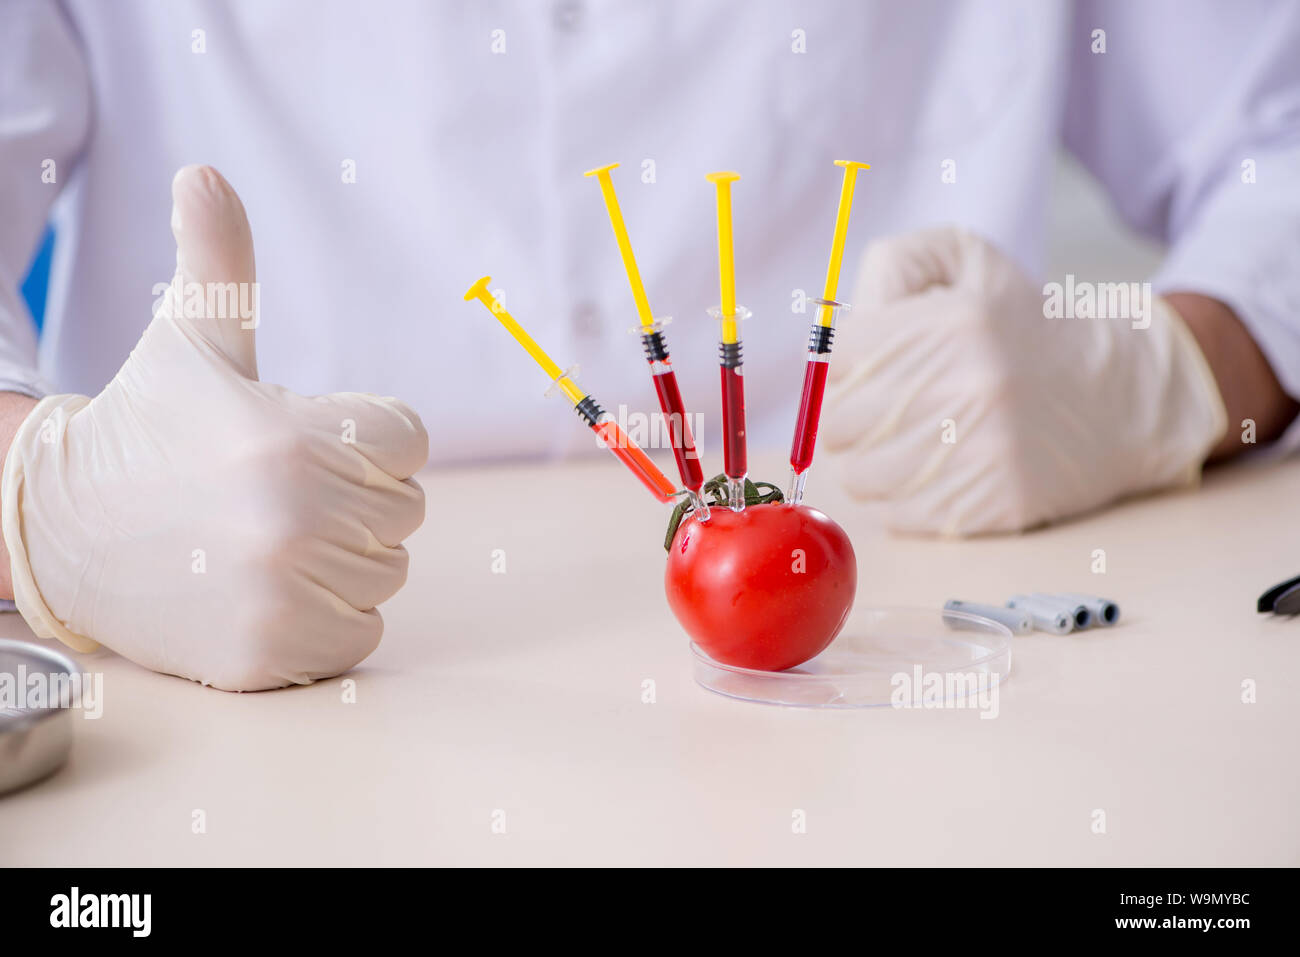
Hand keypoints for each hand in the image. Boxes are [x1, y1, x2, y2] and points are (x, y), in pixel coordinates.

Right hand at [1, 166, 427, 689]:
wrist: (66, 529)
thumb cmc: (149, 426)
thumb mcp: (189, 342)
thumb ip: (219, 263)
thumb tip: (204, 175)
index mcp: (290, 436)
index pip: (408, 441)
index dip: (361, 437)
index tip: (301, 439)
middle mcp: (292, 518)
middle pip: (403, 510)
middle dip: (352, 496)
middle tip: (273, 492)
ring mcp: (280, 595)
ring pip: (385, 573)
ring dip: (342, 559)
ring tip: (265, 538)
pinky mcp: (269, 657)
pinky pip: (360, 636)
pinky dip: (326, 620)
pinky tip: (266, 589)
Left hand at [821, 227, 1226, 534]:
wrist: (1122, 395)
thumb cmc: (1020, 325)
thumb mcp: (964, 259)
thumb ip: (890, 267)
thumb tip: (830, 324)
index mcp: (952, 322)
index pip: (836, 361)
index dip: (842, 365)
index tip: (866, 367)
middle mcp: (966, 388)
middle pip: (838, 424)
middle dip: (853, 414)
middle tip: (889, 404)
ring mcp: (981, 454)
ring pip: (860, 475)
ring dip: (873, 460)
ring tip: (916, 436)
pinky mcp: (991, 507)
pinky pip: (898, 515)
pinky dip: (904, 497)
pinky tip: (941, 468)